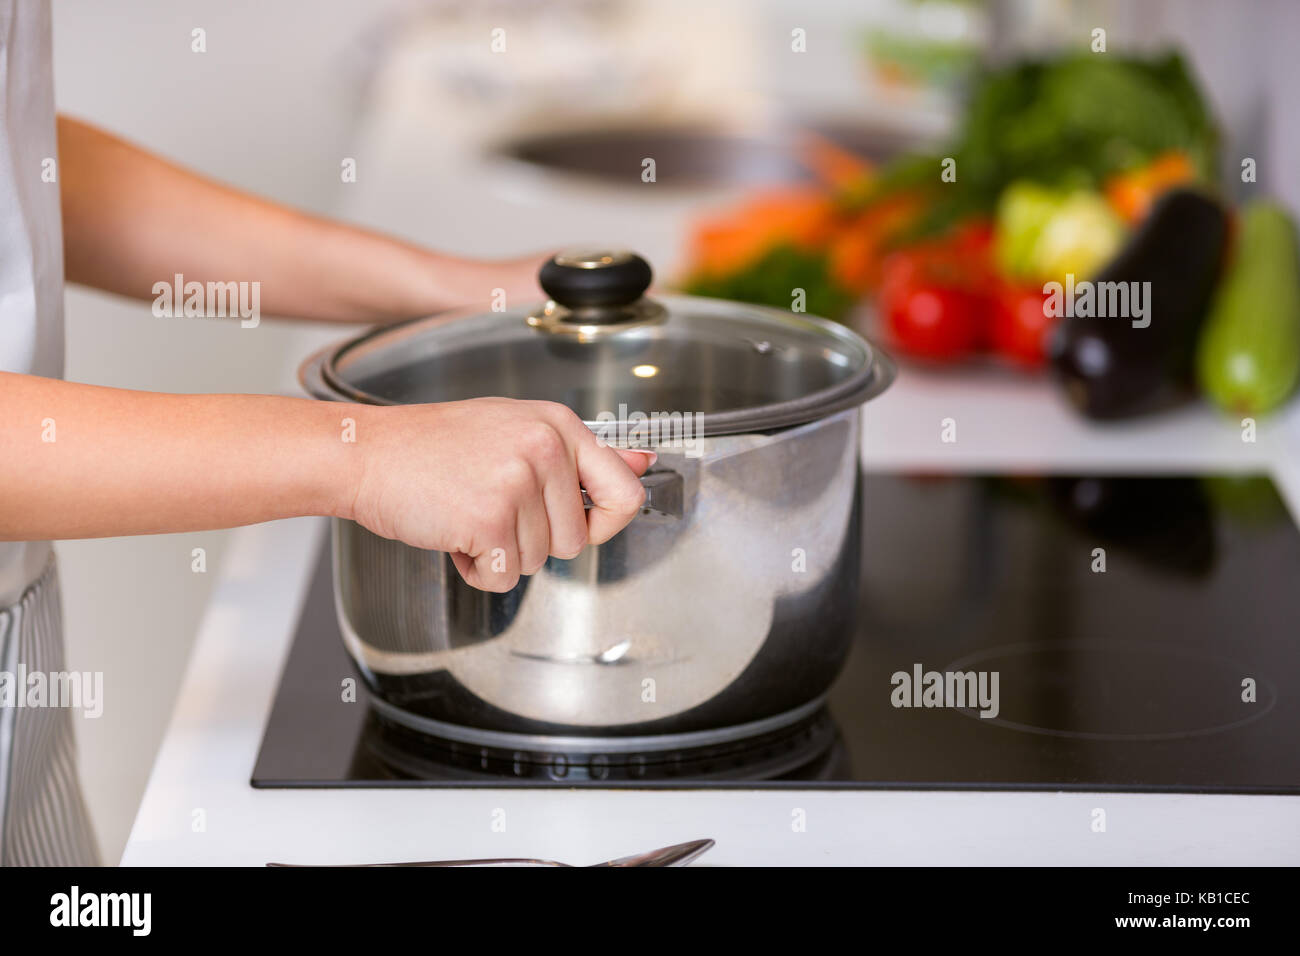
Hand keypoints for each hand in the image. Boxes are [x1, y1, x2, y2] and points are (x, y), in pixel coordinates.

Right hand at [344, 398, 652, 591]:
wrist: (367, 454)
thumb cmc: (434, 447)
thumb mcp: (517, 431)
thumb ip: (582, 456)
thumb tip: (642, 464)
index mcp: (558, 425)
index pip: (625, 491)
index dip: (607, 523)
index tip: (581, 524)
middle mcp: (545, 449)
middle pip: (575, 541)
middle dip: (533, 540)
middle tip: (492, 507)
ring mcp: (518, 483)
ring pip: (538, 561)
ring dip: (501, 553)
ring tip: (467, 511)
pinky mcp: (489, 520)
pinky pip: (503, 577)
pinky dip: (476, 570)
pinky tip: (454, 533)